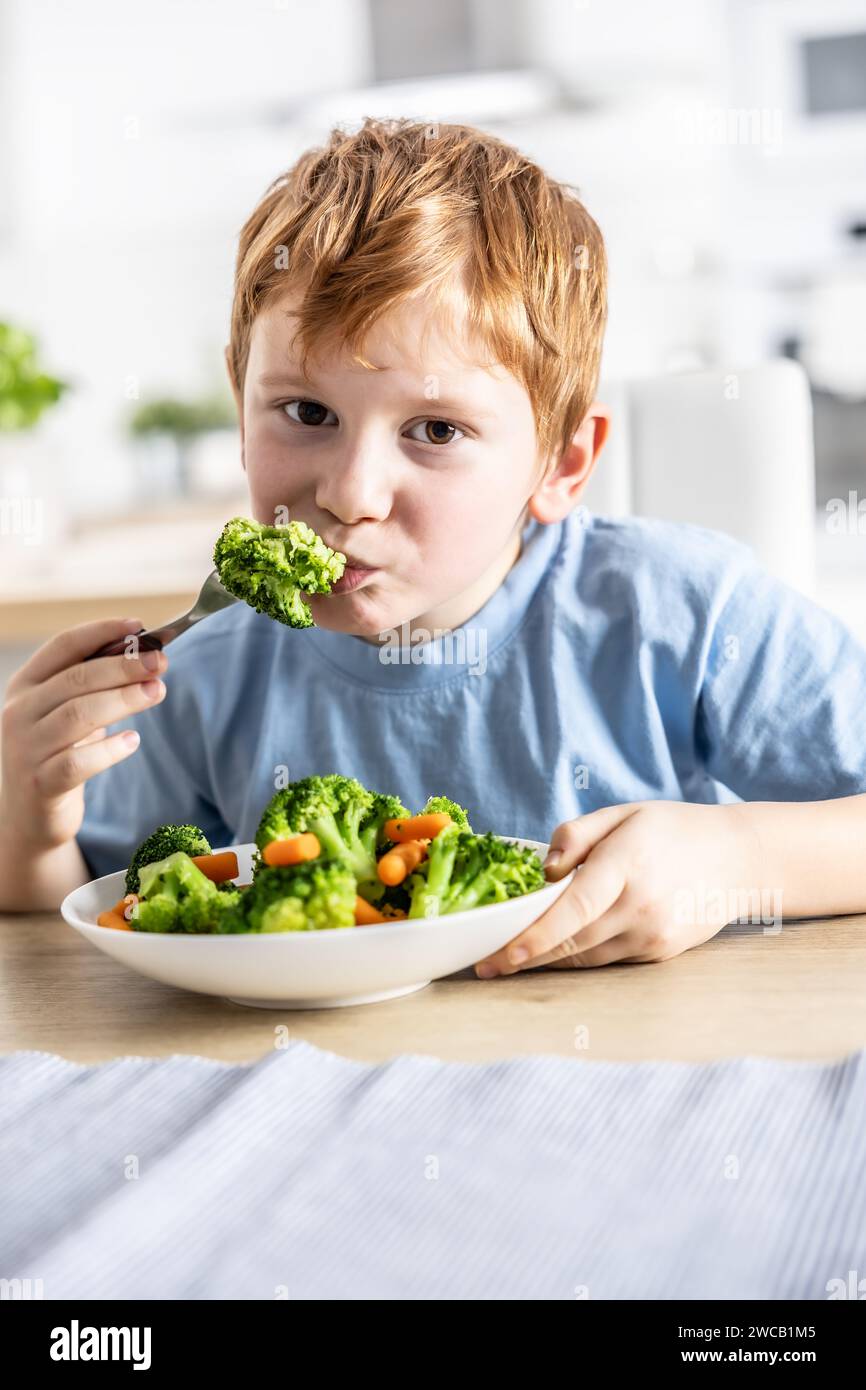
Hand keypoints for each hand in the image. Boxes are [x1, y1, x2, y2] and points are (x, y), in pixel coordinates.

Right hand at [0, 618, 168, 851]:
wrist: (30, 815)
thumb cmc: (58, 752)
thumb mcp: (68, 712)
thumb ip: (95, 685)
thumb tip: (146, 653)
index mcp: (25, 685)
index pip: (63, 646)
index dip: (102, 631)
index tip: (138, 626)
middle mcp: (19, 712)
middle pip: (77, 678)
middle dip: (124, 666)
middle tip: (160, 662)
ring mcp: (26, 748)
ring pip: (79, 714)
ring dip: (123, 699)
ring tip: (157, 692)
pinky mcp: (40, 783)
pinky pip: (78, 761)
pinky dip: (109, 749)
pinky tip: (133, 741)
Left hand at [474, 800, 759, 975]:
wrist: (739, 859)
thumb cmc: (672, 830)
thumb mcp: (622, 814)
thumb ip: (576, 835)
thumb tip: (543, 872)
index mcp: (628, 863)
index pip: (572, 909)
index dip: (533, 937)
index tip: (498, 956)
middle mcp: (641, 905)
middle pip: (571, 942)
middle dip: (524, 958)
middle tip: (483, 966)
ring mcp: (653, 934)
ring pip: (586, 958)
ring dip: (546, 962)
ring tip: (508, 962)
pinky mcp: (660, 952)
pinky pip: (608, 959)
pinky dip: (579, 957)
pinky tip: (555, 952)